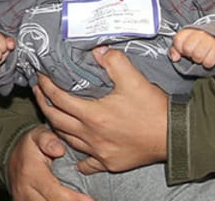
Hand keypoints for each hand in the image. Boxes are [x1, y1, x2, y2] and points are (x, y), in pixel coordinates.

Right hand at [6, 126, 93, 200]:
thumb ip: (47, 139)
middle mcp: (25, 191)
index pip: (55, 193)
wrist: (12, 161)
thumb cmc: (30, 148)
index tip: (91, 200)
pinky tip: (71, 200)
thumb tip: (59, 149)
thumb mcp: (37, 135)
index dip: (75, 199)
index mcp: (31, 174)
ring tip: (84, 200)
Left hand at [33, 48, 166, 172]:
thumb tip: (97, 50)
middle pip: (56, 119)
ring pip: (67, 139)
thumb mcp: (134, 78)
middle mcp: (91, 135)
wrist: (176, 137)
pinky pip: (87, 163)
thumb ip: (113, 61)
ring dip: (56, 125)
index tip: (40, 76)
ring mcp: (99, 152)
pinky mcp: (110, 162)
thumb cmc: (154, 108)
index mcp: (92, 115)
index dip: (45, 85)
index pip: (58, 98)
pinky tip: (74, 152)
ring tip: (52, 112)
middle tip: (38, 91)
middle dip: (43, 103)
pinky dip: (78, 156)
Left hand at [170, 28, 214, 67]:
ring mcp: (211, 41)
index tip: (183, 51)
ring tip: (201, 57)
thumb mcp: (185, 42)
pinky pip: (208, 62)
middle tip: (193, 54)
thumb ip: (175, 49)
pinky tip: (207, 59)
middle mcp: (200, 33)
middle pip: (188, 49)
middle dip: (189, 54)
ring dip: (198, 60)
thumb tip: (175, 58)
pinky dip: (207, 64)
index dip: (179, 49)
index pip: (178, 40)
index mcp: (190, 30)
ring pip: (198, 56)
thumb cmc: (199, 43)